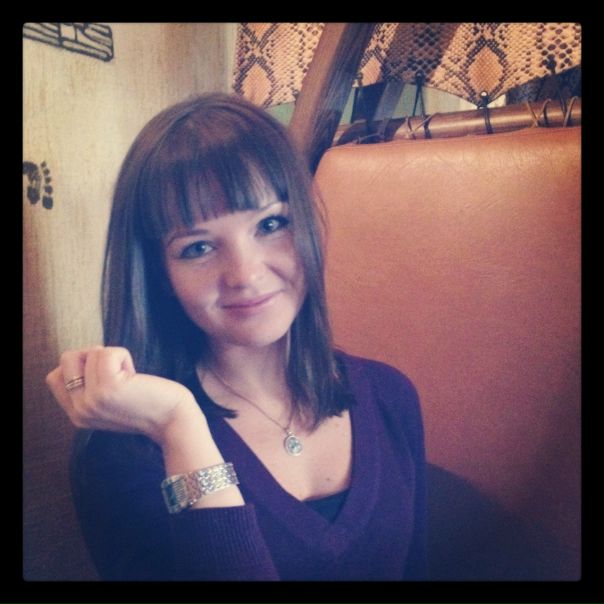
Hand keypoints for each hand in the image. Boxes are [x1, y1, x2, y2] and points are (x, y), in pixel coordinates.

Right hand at [46, 346, 202, 444]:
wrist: (173, 420)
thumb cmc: (148, 403)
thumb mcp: (110, 401)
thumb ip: (90, 389)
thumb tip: (80, 356)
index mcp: (77, 415)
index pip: (55, 376)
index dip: (80, 365)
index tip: (107, 375)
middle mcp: (79, 411)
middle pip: (67, 359)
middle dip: (94, 356)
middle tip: (118, 372)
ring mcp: (91, 400)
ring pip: (89, 353)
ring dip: (113, 356)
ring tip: (129, 377)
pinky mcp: (107, 388)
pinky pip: (107, 352)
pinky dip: (123, 355)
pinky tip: (135, 375)